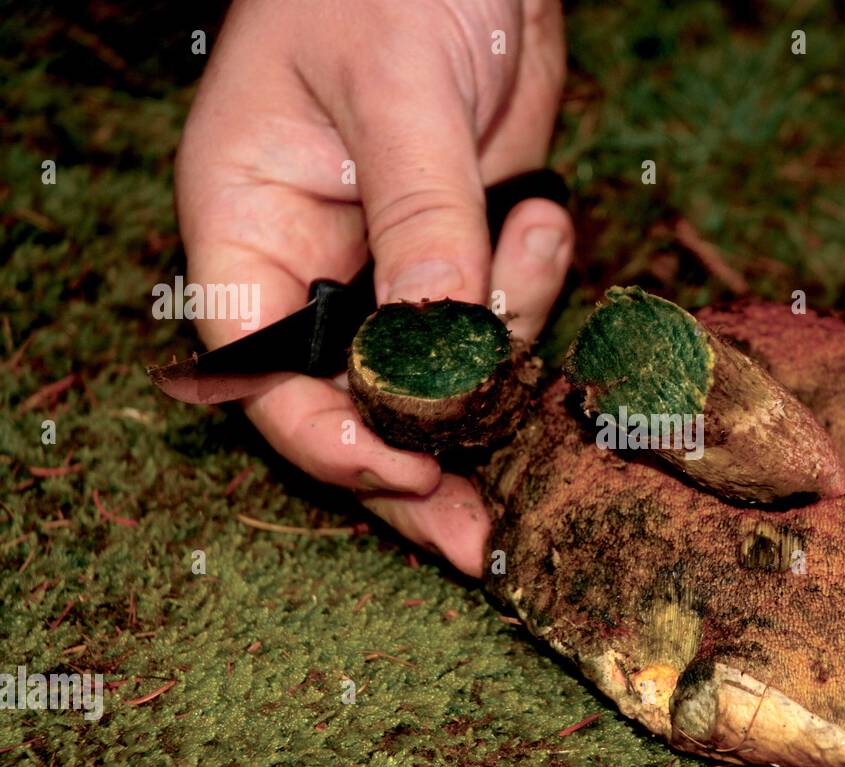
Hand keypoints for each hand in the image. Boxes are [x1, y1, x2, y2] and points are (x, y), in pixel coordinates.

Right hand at [175, 0, 571, 575]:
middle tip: (487, 543)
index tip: (407, 474)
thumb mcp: (397, 90)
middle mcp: (316, 260)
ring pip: (443, 372)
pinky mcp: (465, 252)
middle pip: (355, 405)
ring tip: (530, 229)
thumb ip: (416, 220)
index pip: (265, 373)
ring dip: (503, 342)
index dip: (329, 439)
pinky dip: (534, 289)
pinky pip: (501, 318)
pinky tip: (542, 214)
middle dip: (423, 468)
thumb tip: (434, 351)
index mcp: (249, 223)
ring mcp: (395, 262)